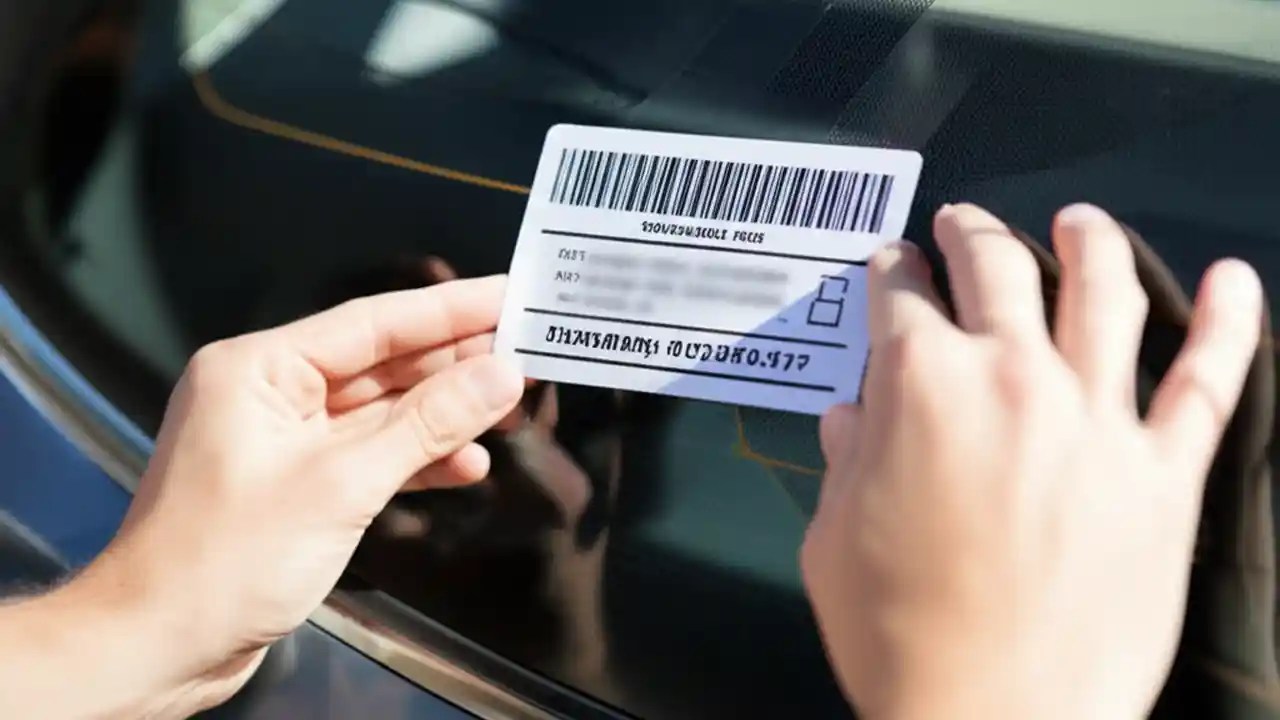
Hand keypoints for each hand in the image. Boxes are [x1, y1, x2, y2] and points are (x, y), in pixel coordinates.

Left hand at [72, 276, 524, 716]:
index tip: (506, 296)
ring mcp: (282, 441)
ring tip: (507, 405)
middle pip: (380, 364)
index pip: (373, 324)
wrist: (159, 647)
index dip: (449, 310)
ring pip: (381, 412)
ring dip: (443, 415)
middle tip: (523, 349)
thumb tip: (497, 376)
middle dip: (454, 362)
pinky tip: (465, 463)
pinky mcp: (296, 484)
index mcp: (258, 369)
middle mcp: (268, 394)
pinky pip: (369, 455)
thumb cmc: (220, 563)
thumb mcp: (342, 484)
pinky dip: (416, 460)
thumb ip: (427, 425)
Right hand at [801, 204, 1264, 718]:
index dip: (888, 272)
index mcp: (921, 386)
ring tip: (1077, 221)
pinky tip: (1233, 279)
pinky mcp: (1165, 471)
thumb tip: (852, 412)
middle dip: (970, 236)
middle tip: (961, 226)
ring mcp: (1098, 419)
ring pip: (1103, 295)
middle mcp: (1012, 378)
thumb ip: (848, 458)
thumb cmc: (895, 634)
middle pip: (995, 270)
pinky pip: (1209, 381)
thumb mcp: (833, 539)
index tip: (888, 265)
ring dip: (1087, 244)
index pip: (898, 297)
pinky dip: (1229, 322)